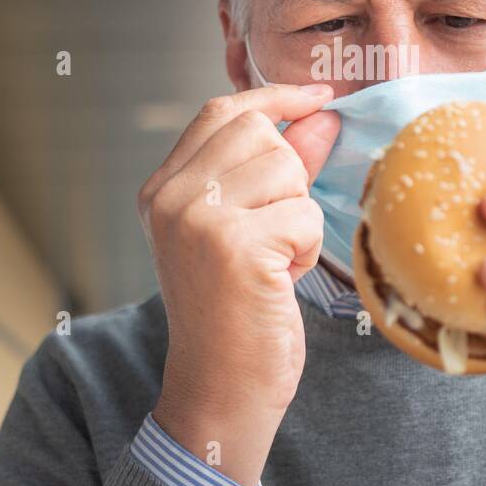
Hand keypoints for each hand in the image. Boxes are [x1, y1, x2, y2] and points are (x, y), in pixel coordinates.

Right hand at [137, 84, 339, 485]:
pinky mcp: (233, 246)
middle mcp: (170, 198)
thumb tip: (322, 114)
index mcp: (162, 189)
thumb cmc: (241, 311)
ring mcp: (196, 219)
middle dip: (290, 177)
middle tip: (277, 231)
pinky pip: (305, 214)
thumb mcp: (252, 228)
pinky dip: (309, 248)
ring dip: (301, 216)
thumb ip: (281, 167)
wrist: (222, 388)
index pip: (220, 112)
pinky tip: (282, 279)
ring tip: (277, 259)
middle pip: (260, 133)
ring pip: (287, 170)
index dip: (274, 97)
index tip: (318, 98)